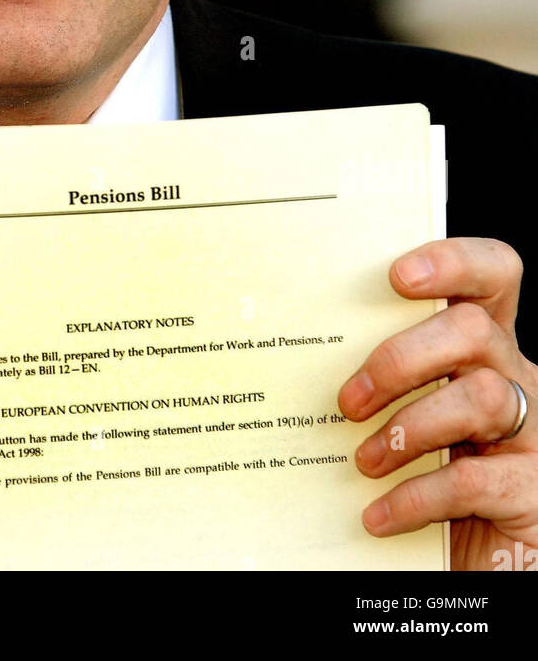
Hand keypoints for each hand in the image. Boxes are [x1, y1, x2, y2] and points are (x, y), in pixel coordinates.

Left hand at [337, 237, 537, 569]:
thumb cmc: (430, 468)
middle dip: (402, 358)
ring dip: (410, 426)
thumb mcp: (411, 410)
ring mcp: (531, 435)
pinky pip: (475, 480)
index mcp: (485, 347)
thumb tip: (307, 351)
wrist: (481, 560)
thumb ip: (387, 377)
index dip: (454, 262)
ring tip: (365, 459)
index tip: (397, 275)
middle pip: (475, 331)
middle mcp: (516, 379)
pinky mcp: (531, 494)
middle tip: (349, 399)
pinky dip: (417, 496)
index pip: (493, 275)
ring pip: (482, 397)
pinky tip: (379, 512)